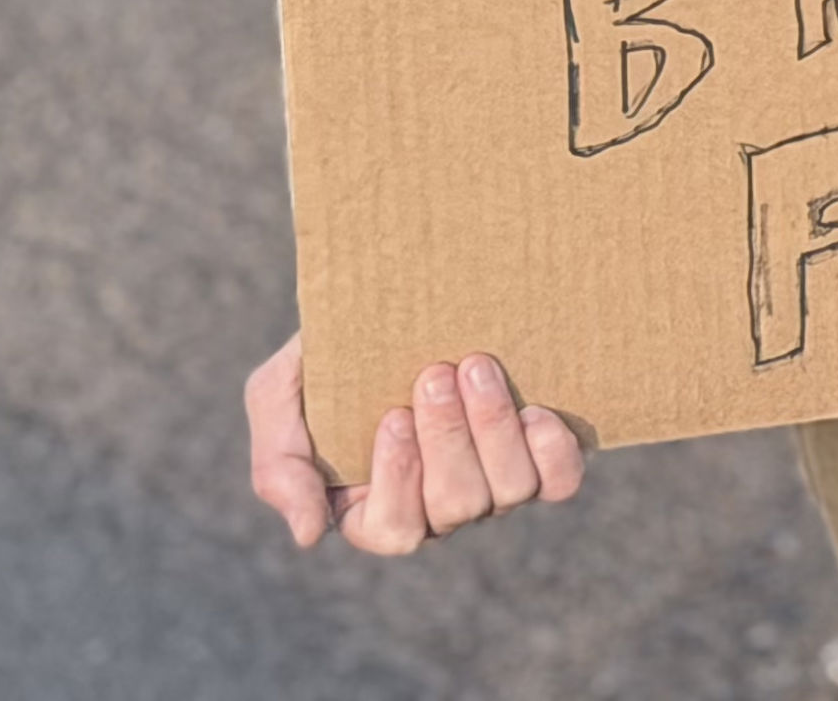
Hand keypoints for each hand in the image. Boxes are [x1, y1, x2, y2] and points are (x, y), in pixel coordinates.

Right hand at [246, 331, 585, 555]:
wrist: (392, 302)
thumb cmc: (327, 358)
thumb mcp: (278, 401)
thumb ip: (280, 467)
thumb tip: (308, 536)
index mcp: (376, 507)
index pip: (395, 528)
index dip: (399, 478)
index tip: (392, 415)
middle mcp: (440, 505)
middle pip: (457, 506)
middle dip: (448, 438)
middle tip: (435, 373)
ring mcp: (494, 482)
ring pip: (509, 491)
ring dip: (492, 428)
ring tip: (476, 367)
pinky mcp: (539, 455)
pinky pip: (559, 480)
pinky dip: (551, 450)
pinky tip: (535, 409)